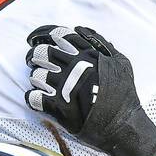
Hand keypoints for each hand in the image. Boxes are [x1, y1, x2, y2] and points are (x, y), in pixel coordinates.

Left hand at [24, 25, 155, 155]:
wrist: (124, 125)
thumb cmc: (124, 94)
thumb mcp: (120, 62)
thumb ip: (101, 44)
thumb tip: (81, 30)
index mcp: (88, 55)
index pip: (58, 35)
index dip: (42, 34)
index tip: (35, 39)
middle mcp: (75, 68)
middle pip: (42, 52)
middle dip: (34, 55)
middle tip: (33, 60)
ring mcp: (66, 88)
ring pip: (36, 74)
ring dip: (34, 76)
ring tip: (39, 81)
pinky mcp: (60, 108)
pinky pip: (34, 98)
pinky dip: (31, 97)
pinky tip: (35, 97)